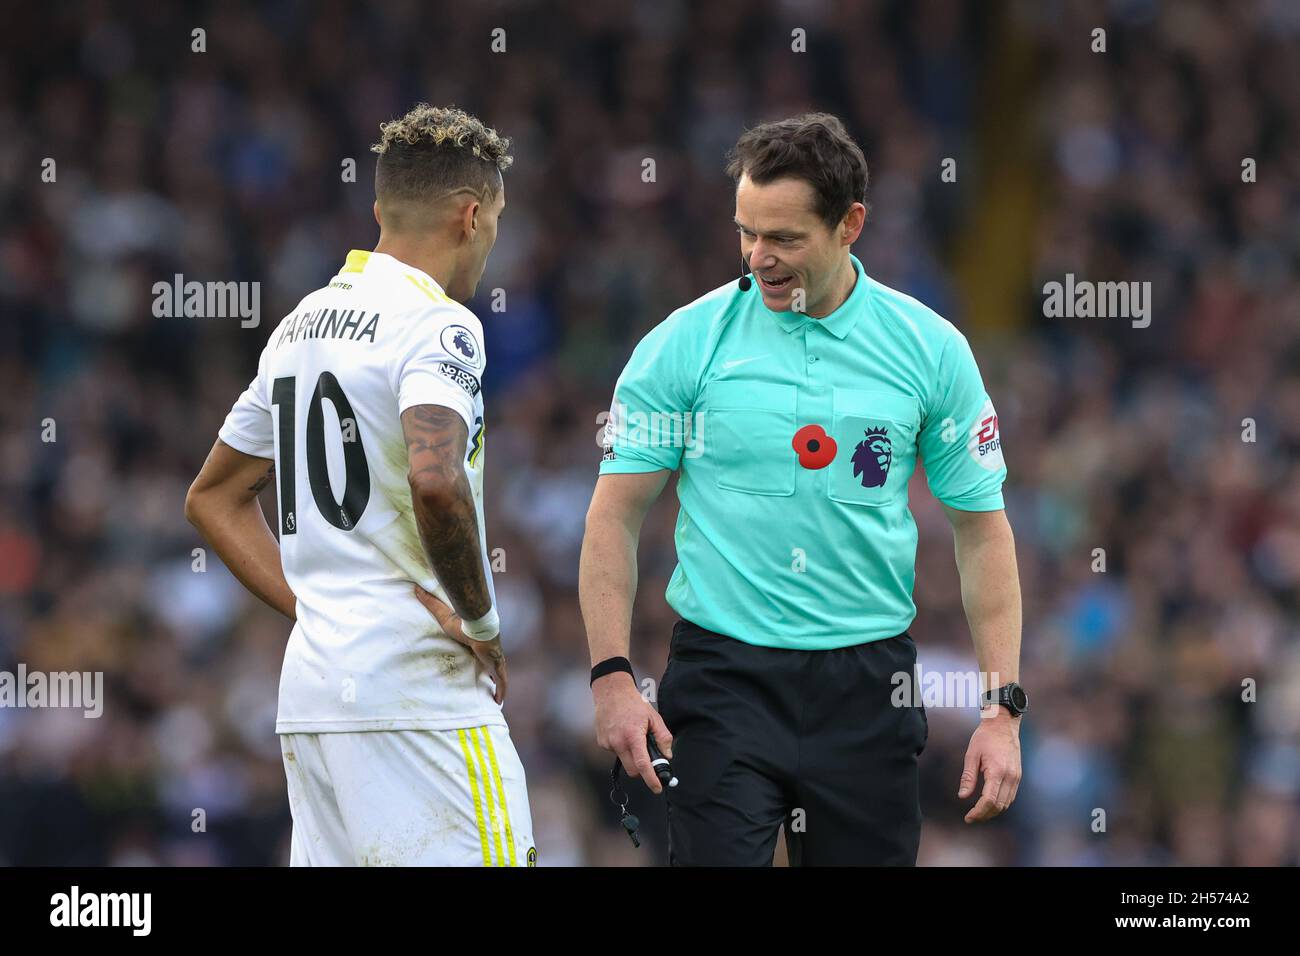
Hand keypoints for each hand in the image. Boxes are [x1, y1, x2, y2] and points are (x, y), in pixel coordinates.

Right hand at [413, 585, 506, 704]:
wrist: (478, 623)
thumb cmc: (462, 621)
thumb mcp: (443, 615)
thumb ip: (430, 602)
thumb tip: (416, 588)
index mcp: (480, 642)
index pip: (483, 651)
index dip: (483, 657)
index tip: (481, 661)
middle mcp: (490, 651)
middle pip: (494, 663)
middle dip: (493, 672)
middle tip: (490, 682)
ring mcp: (496, 659)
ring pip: (500, 674)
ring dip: (499, 684)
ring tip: (495, 697)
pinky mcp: (497, 665)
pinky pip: (502, 681)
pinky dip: (501, 690)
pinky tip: (499, 701)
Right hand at [592, 671, 672, 793]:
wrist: (611, 691)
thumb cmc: (634, 703)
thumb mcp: (654, 717)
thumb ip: (663, 737)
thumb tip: (667, 755)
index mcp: (633, 735)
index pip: (642, 764)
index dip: (651, 779)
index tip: (657, 788)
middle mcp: (618, 741)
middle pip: (632, 770)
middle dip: (641, 770)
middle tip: (648, 759)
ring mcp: (607, 743)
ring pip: (624, 760)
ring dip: (631, 755)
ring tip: (632, 735)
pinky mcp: (601, 742)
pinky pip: (615, 752)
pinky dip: (622, 748)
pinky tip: (622, 732)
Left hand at [958, 709, 1021, 822]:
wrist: (1003, 724)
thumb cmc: (985, 737)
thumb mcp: (972, 755)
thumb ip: (968, 777)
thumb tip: (962, 796)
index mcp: (997, 771)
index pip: (989, 800)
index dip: (978, 812)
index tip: (968, 817)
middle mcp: (1010, 776)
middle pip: (999, 806)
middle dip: (985, 815)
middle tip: (971, 817)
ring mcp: (1017, 777)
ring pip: (1007, 803)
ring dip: (993, 811)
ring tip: (978, 812)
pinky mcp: (1018, 775)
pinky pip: (1011, 796)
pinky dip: (1001, 803)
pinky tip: (989, 803)